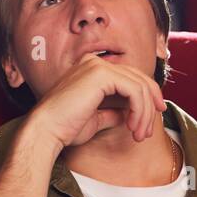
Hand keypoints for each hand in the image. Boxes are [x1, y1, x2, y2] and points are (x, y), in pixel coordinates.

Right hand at [26, 54, 167, 150]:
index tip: (149, 120)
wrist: (46, 130)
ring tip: (140, 134)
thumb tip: (130, 113)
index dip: (146, 97)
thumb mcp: (96, 117)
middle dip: (150, 105)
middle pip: (138, 78)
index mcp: (91, 69)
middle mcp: (94, 62)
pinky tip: (132, 126)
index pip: (129, 78)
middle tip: (148, 130)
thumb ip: (113, 111)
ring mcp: (97, 65)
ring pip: (139, 86)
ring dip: (144, 113)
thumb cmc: (65, 127)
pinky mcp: (101, 74)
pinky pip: (134, 90)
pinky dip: (139, 109)